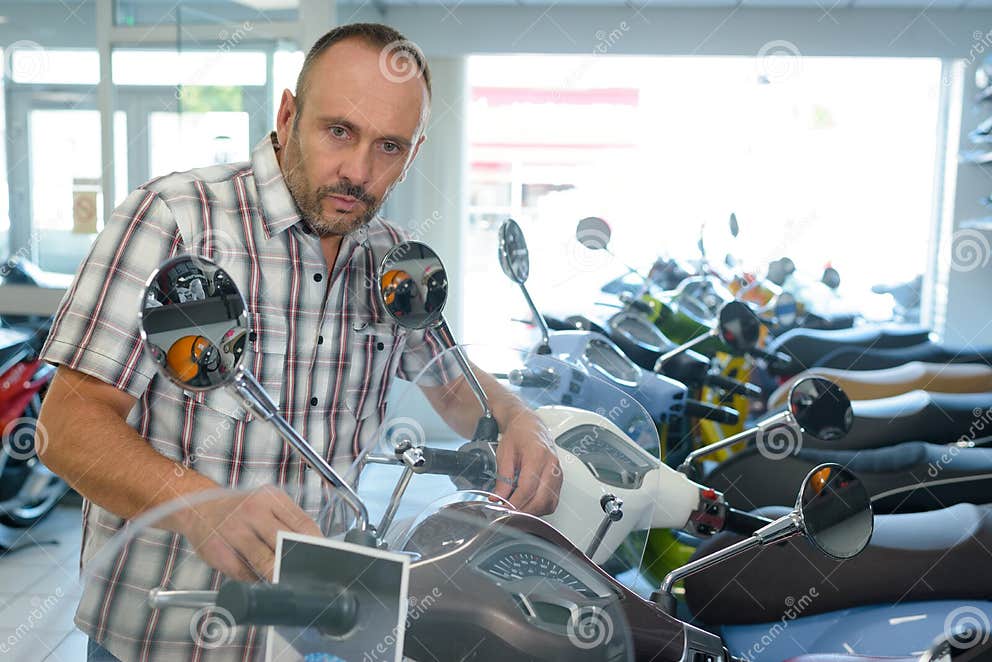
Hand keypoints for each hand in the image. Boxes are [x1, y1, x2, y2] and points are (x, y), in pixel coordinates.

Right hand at [175, 484, 322, 581]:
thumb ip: (288, 522)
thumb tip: (314, 546)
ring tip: (283, 580)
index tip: (321, 557)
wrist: (198, 508)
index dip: (316, 545)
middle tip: (304, 573)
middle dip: (297, 562)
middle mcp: (252, 511)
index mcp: (270, 498)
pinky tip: (257, 576)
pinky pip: (245, 574)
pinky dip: (255, 579)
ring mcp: (234, 531)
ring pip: (266, 563)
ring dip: (278, 575)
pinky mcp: (218, 552)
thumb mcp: (266, 504)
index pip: (303, 524)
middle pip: (286, 544)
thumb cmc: (239, 510)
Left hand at [492, 410, 561, 515]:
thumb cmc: (518, 435)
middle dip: (524, 511)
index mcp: (537, 455)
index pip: (528, 487)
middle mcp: (551, 465)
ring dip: (533, 512)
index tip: (504, 508)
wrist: (529, 425)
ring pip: (549, 503)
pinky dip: (541, 508)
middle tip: (508, 513)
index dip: (515, 502)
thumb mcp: (504, 453)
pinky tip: (528, 506)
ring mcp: (558, 472)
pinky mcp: (559, 479)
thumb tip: (499, 498)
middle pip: (541, 499)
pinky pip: (553, 500)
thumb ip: (503, 478)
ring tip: (517, 510)